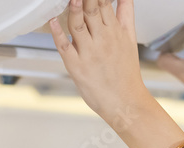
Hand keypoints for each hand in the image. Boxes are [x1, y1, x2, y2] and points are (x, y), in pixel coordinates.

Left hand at [49, 0, 152, 121]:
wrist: (126, 102)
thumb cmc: (126, 74)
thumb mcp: (130, 39)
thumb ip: (125, 15)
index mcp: (115, 32)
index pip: (105, 4)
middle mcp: (103, 41)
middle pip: (91, 11)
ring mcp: (89, 53)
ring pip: (78, 26)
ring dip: (73, 10)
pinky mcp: (77, 66)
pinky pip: (64, 47)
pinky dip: (58, 33)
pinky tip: (53, 22)